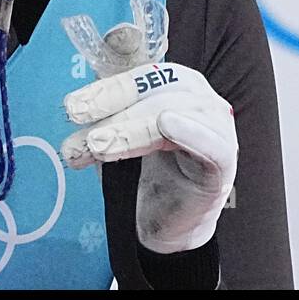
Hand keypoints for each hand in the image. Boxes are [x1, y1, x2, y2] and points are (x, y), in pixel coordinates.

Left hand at [61, 24, 236, 254]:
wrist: (172, 224)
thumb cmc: (150, 175)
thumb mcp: (121, 138)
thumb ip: (107, 115)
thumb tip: (78, 99)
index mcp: (177, 87)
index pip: (143, 75)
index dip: (109, 85)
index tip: (74, 104)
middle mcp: (200, 100)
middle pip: (158, 88)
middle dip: (113, 102)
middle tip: (77, 120)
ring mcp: (217, 127)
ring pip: (176, 112)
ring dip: (132, 127)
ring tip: (98, 145)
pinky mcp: (224, 160)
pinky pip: (211, 142)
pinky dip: (191, 131)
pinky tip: (167, 124)